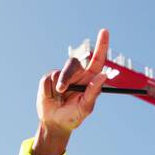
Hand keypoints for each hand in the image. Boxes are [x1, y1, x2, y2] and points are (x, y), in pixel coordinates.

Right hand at [31, 28, 110, 154]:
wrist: (54, 123)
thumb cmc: (73, 117)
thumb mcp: (85, 108)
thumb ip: (93, 92)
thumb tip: (103, 75)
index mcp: (90, 80)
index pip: (98, 59)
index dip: (102, 45)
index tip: (104, 31)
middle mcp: (77, 75)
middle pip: (75, 63)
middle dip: (68, 74)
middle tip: (63, 88)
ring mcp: (63, 75)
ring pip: (62, 70)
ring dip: (60, 83)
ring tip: (59, 96)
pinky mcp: (50, 78)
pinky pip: (50, 78)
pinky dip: (50, 89)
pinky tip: (52, 97)